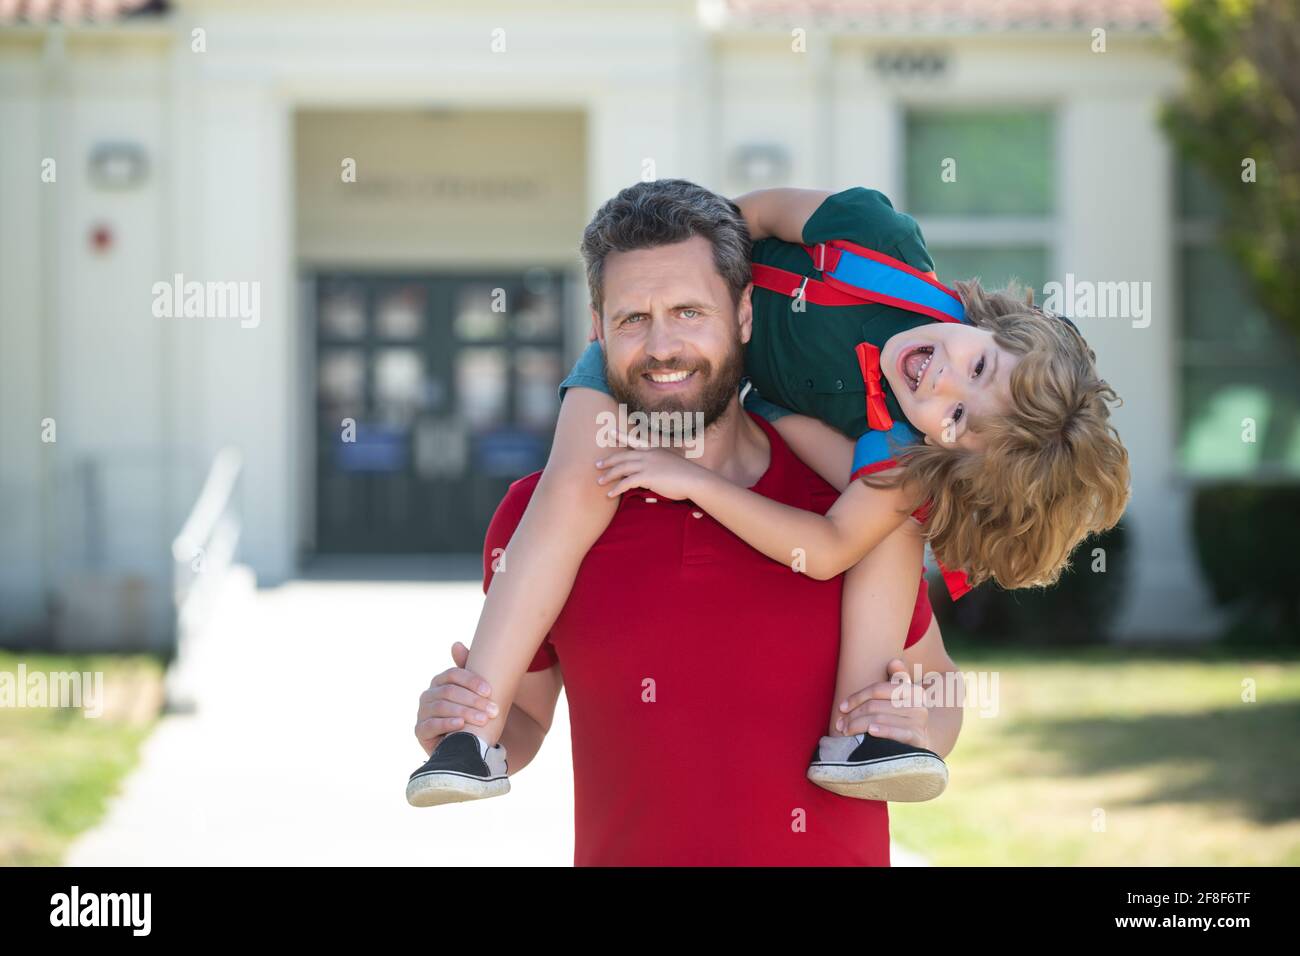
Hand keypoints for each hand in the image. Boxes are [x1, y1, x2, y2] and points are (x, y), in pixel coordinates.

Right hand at [413, 641, 498, 756]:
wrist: (464, 742)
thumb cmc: (471, 712)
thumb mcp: (474, 692)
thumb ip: (468, 668)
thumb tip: (456, 644)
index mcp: (441, 681)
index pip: (453, 675)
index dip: (471, 681)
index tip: (490, 691)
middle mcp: (428, 694)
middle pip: (449, 692)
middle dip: (473, 700)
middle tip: (493, 710)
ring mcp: (422, 712)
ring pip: (442, 707)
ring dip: (465, 712)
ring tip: (483, 720)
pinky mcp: (420, 730)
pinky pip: (431, 724)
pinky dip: (446, 724)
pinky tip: (460, 726)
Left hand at [595, 447, 706, 500]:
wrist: (694, 479)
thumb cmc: (686, 474)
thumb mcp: (673, 462)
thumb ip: (662, 463)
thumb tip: (656, 469)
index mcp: (654, 449)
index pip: (635, 440)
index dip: (621, 436)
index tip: (611, 432)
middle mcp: (648, 454)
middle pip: (623, 456)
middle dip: (608, 461)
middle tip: (597, 465)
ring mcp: (647, 464)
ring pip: (621, 469)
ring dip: (609, 476)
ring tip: (600, 482)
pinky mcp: (646, 477)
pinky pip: (626, 483)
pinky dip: (616, 489)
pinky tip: (610, 494)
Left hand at [834, 658, 933, 751]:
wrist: (920, 745)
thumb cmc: (903, 718)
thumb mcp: (901, 698)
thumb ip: (897, 679)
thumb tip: (893, 661)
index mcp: (913, 690)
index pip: (877, 689)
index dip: (857, 697)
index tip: (842, 707)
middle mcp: (919, 704)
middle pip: (875, 706)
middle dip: (853, 715)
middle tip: (840, 724)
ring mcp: (919, 722)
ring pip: (879, 719)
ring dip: (858, 726)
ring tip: (846, 731)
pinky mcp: (919, 739)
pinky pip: (897, 733)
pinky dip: (882, 731)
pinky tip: (870, 733)